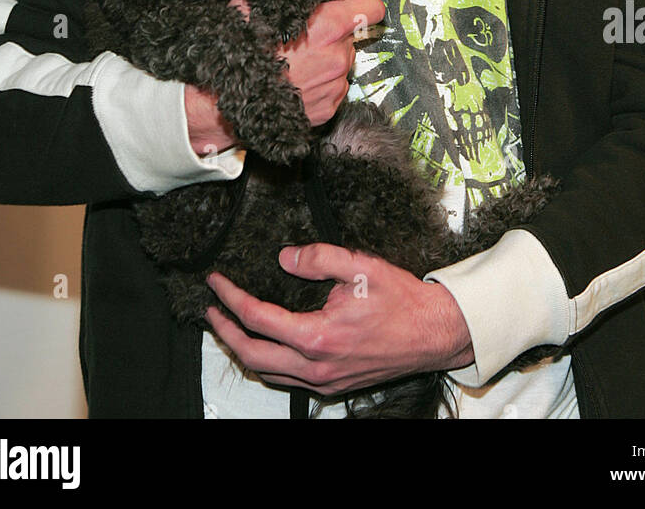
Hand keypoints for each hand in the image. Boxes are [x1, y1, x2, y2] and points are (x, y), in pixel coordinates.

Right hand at [185, 0, 384, 150]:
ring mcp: (334, 88)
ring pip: (341, 61)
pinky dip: (319, 81)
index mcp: (328, 28)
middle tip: (299, 28)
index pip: (371, 6)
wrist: (220, 102)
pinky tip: (292, 78)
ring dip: (325, 55)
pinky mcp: (327, 110)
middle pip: (350, 33)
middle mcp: (338, 59)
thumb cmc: (238, 47)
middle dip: (331, 28)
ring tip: (291, 57)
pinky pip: (333, 88)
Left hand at [205, 244, 473, 396]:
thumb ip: (318, 259)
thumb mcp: (360, 266)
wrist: (433, 333)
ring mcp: (324, 381)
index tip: (216, 282)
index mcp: (318, 336)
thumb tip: (285, 258)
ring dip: (242, 350)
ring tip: (229, 327)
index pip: (257, 318)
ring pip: (267, 373)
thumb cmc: (401, 301)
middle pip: (251, 355)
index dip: (230, 298)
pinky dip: (267, 363)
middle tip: (211, 309)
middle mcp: (316, 366)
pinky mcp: (333, 386)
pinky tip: (266, 346)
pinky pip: (287, 380)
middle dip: (224, 331)